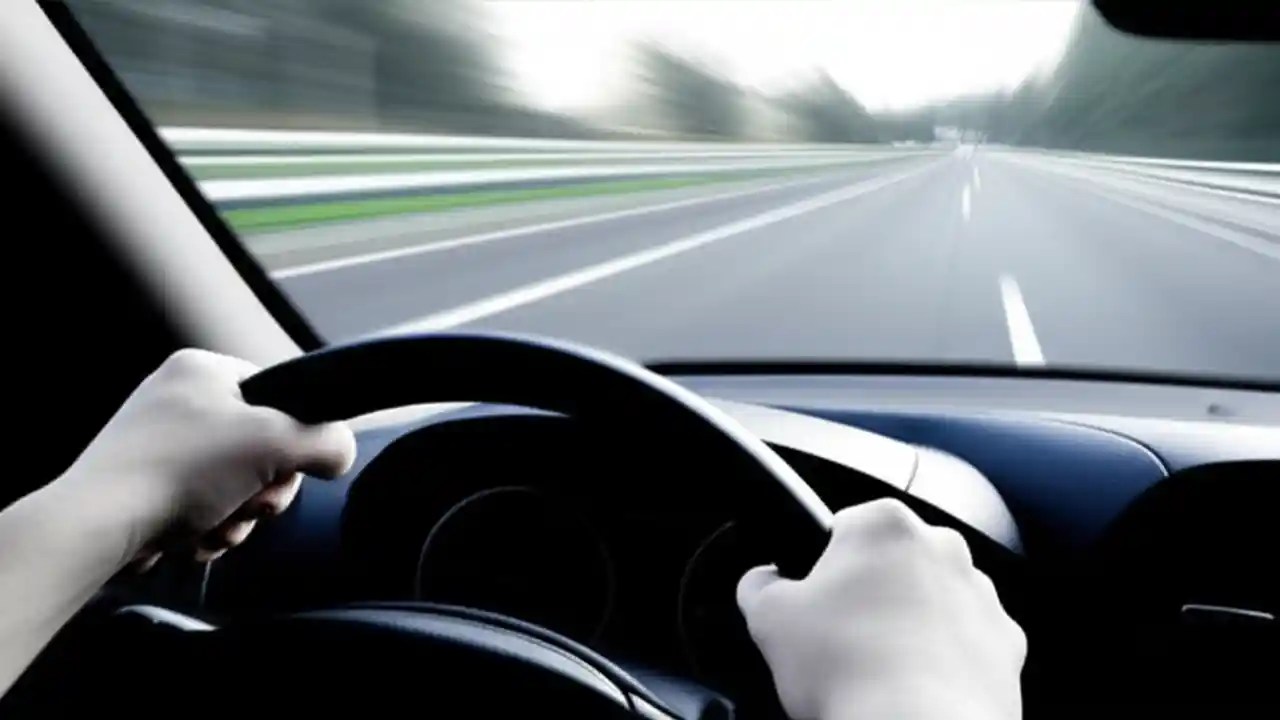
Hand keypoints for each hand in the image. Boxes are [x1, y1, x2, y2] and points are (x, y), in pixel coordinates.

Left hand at [55, 349, 355, 566]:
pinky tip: (194, 540)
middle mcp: (176, 398)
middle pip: (260, 447)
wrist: (99, 525)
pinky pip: (200, 504)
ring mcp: (156, 443)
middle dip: (263, 490)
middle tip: (251, 505)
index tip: (283, 468)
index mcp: (203, 369)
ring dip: (238, 517)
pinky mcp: (143, 485)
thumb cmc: (181, 471)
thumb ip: (328, 442)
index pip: (279, 397)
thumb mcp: (277, 443)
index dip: (293, 439)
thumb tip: (340, 453)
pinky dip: (207, 527)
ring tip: (216, 529)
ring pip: (233, 483)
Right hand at [737, 499, 1025, 719]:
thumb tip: (762, 580)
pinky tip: (915, 685)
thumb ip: (758, 584)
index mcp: (884, 524)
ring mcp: (982, 595)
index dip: (819, 571)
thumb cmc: (847, 672)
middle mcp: (942, 547)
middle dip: (868, 594)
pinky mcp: (1007, 642)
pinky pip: (966, 640)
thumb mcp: (768, 618)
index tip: (813, 606)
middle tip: (840, 640)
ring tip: (879, 669)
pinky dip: (944, 658)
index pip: (841, 528)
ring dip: (908, 623)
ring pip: (930, 599)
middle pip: (890, 562)